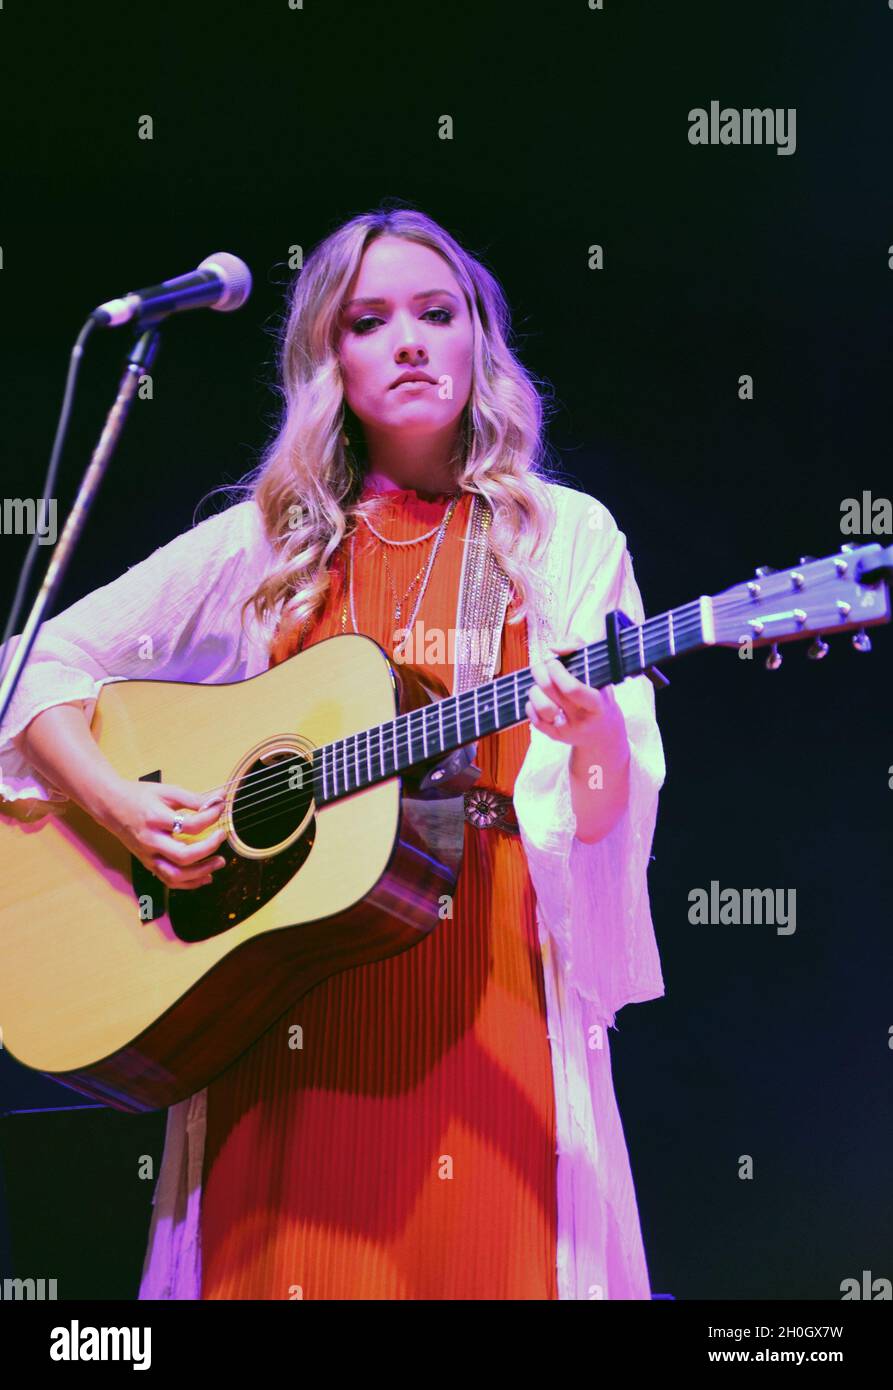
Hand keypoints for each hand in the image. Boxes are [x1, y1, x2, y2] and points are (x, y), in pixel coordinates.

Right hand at [96, 780, 228, 890]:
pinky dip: (189, 883)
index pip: (189, 825)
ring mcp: (147, 855)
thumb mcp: (166, 791)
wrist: (111, 806)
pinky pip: (169, 880)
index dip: (210, 818)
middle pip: (183, 856)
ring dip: (202, 872)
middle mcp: (150, 841)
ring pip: (176, 875)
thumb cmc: (139, 796)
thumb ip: (193, 798)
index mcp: (155, 819)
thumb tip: (219, 800)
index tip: (220, 809)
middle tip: (222, 837)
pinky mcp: (147, 863)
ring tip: (219, 862)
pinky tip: (205, 877)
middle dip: (209, 849)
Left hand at [526, 633, 621, 746]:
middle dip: (541, 672)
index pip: (572, 689)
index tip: (553, 661)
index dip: (557, 672)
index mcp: (597, 703)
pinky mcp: (555, 736)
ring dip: (535, 689)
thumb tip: (554, 647)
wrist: (603, 734)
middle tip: (542, 666)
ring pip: (541, 706)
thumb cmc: (600, 697)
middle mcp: (582, 718)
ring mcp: (567, 729)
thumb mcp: (600, 672)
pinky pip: (534, 719)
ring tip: (540, 683)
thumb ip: (580, 649)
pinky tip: (540, 698)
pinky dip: (532, 704)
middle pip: (551, 691)